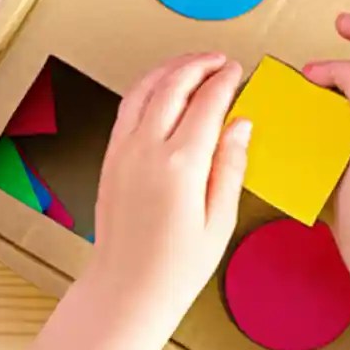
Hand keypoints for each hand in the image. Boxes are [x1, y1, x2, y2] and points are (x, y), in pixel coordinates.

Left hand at [81, 52, 250, 349]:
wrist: (125, 289)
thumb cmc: (175, 268)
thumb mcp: (219, 220)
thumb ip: (230, 166)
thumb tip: (241, 125)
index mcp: (180, 165)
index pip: (207, 103)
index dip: (225, 81)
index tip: (239, 71)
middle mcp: (146, 150)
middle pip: (173, 85)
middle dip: (199, 65)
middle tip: (220, 61)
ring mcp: (122, 152)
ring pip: (145, 90)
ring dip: (170, 69)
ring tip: (193, 64)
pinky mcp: (109, 158)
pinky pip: (127, 109)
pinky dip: (147, 88)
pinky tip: (162, 89)